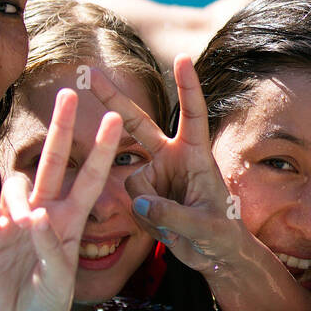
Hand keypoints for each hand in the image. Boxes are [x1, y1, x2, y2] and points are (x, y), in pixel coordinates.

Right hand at [0, 88, 120, 310]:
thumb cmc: (46, 306)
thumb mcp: (57, 282)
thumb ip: (47, 249)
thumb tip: (31, 214)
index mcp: (70, 222)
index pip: (90, 178)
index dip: (102, 149)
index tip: (115, 118)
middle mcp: (44, 212)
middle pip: (54, 160)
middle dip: (62, 126)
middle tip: (70, 90)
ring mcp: (14, 219)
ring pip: (15, 185)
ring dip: (19, 199)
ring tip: (21, 227)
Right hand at [91, 55, 244, 273]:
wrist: (214, 252)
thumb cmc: (222, 234)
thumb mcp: (207, 227)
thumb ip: (174, 215)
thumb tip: (141, 204)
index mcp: (196, 154)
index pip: (192, 115)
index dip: (188, 87)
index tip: (182, 58)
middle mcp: (172, 158)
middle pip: (138, 124)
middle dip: (112, 100)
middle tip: (88, 73)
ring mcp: (155, 175)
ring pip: (133, 183)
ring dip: (151, 208)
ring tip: (178, 224)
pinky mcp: (144, 195)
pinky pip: (132, 204)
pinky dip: (146, 221)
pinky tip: (166, 228)